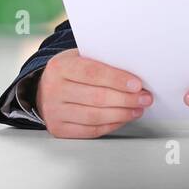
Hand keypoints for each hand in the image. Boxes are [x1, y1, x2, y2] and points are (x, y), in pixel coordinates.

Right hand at [34, 48, 153, 138]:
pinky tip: (123, 118)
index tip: (137, 84)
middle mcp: (53, 89)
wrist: (43, 89)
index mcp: (59, 66)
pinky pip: (91, 130)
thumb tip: (132, 69)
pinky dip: (111, 125)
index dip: (117, 79)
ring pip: (95, 116)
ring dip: (122, 114)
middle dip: (126, 99)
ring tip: (137, 109)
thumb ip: (100, 61)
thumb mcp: (78, 58)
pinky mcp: (58, 129)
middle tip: (144, 98)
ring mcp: (54, 111)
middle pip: (96, 97)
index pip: (92, 73)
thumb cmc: (68, 72)